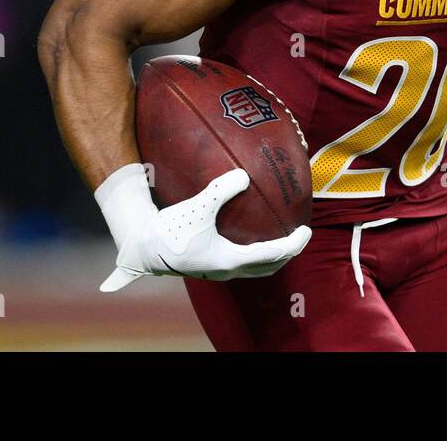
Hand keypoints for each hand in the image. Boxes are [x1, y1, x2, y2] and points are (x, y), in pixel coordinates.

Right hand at [95, 164, 310, 291]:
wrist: (140, 248)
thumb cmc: (169, 230)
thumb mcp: (197, 207)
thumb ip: (221, 190)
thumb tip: (244, 175)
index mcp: (229, 261)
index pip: (272, 255)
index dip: (293, 244)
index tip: (306, 231)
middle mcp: (226, 270)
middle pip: (268, 267)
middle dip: (287, 254)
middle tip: (299, 236)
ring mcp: (217, 270)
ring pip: (254, 268)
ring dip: (271, 256)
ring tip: (280, 237)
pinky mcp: (207, 264)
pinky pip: (240, 261)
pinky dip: (254, 251)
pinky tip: (247, 233)